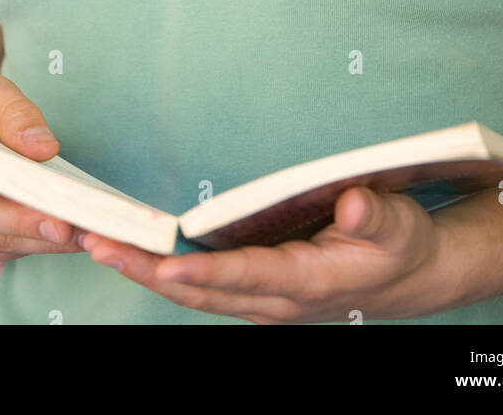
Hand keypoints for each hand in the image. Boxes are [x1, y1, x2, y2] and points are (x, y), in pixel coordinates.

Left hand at [80, 186, 444, 323]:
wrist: (406, 277)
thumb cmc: (399, 247)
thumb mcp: (398, 226)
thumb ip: (372, 215)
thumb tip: (350, 202)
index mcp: (306, 283)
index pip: (244, 277)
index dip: (203, 272)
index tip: (164, 262)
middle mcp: (274, 300)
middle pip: (199, 291)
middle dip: (145, 270)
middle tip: (97, 243)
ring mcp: (260, 299)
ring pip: (191, 292)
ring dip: (143, 270)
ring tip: (97, 243)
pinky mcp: (254, 290)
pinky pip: (199, 286)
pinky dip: (162, 272)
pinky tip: (134, 251)